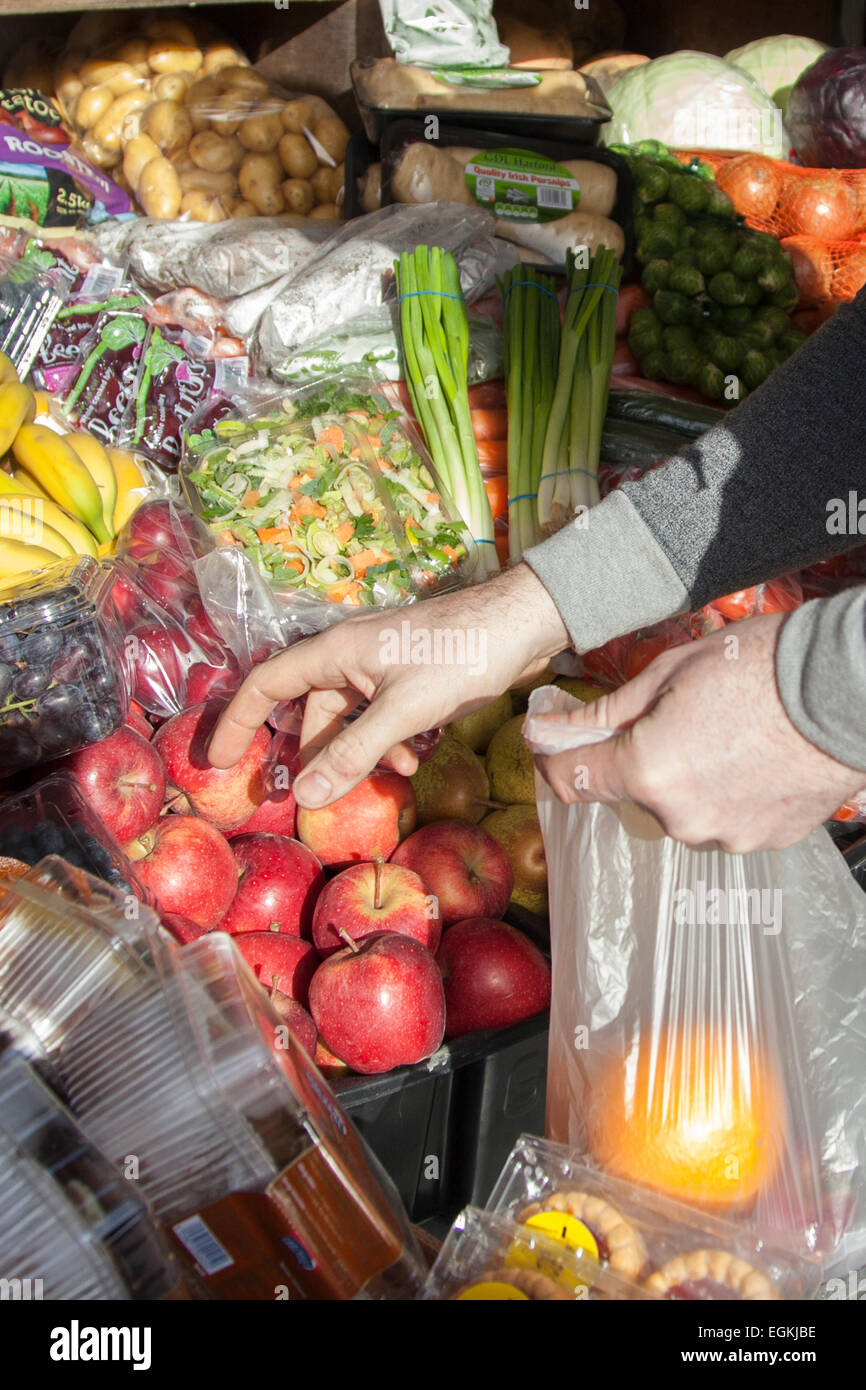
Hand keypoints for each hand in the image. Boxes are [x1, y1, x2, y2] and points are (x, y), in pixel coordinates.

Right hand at [208, 563, 567, 807]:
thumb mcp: (404, 711)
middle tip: (320, 795)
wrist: (524, 622)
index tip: (220, 763)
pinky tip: (415, 758)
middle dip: (316, 754)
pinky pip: (379, 716)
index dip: (236, 721)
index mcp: (334, 651)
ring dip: (362, 751)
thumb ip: (354, 753)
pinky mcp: (408, 677)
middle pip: (309, 711)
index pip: (265, 685)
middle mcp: (348, 655)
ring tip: (393, 771)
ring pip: (348, 718)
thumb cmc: (461, 654)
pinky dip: (388, 741)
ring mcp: (379, 666)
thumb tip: (306, 798)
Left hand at [532, 612, 865, 852]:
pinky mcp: (763, 841)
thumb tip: (552, 728)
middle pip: (633, 792)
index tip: (553, 742)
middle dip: (641, 757)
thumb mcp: (669, 672)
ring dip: (688, 778)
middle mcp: (680, 816)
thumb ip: (605, 712)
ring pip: (680, 808)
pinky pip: (725, 819)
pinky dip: (728, 792)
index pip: (573, 780)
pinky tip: (753, 756)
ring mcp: (725, 835)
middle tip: (677, 715)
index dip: (556, 758)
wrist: (845, 686)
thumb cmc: (760, 665)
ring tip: (726, 732)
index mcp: (647, 770)